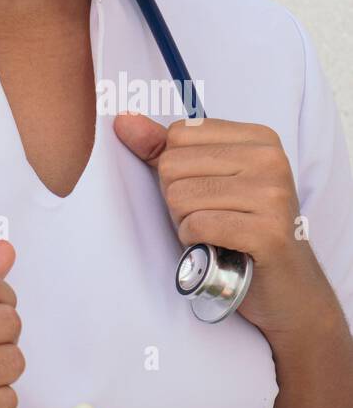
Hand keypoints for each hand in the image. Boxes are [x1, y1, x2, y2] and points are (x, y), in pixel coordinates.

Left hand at [114, 111, 331, 334]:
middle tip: (210, 217)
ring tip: (215, 232)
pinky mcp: (268, 231)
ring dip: (185, 223)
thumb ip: (161, 149)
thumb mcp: (201, 180)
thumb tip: (123, 120)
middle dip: (177, 200)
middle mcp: (270, 159)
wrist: (284, 286)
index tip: (205, 191)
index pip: (177, 136)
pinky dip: (195, 243)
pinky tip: (217, 248)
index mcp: (257, 138)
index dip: (174, 171)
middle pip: (172, 166)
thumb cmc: (236, 229)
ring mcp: (273, 194)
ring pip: (180, 197)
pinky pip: (196, 225)